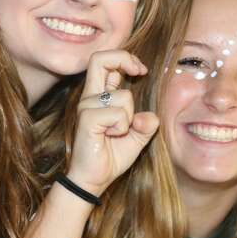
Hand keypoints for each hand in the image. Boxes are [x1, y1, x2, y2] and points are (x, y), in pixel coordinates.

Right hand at [66, 50, 157, 196]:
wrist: (94, 179)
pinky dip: (122, 127)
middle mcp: (91, 97)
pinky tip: (110, 137)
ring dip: (130, 117)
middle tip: (139, 71)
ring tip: (117, 133)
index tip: (140, 70)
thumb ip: (146, 124)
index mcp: (101, 96)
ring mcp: (87, 107)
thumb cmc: (111, 156)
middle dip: (123, 58)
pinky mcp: (87, 119)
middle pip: (100, 59)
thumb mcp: (137, 138)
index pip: (106, 62)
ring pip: (124, 96)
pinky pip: (118, 114)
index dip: (125, 58)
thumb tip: (150, 116)